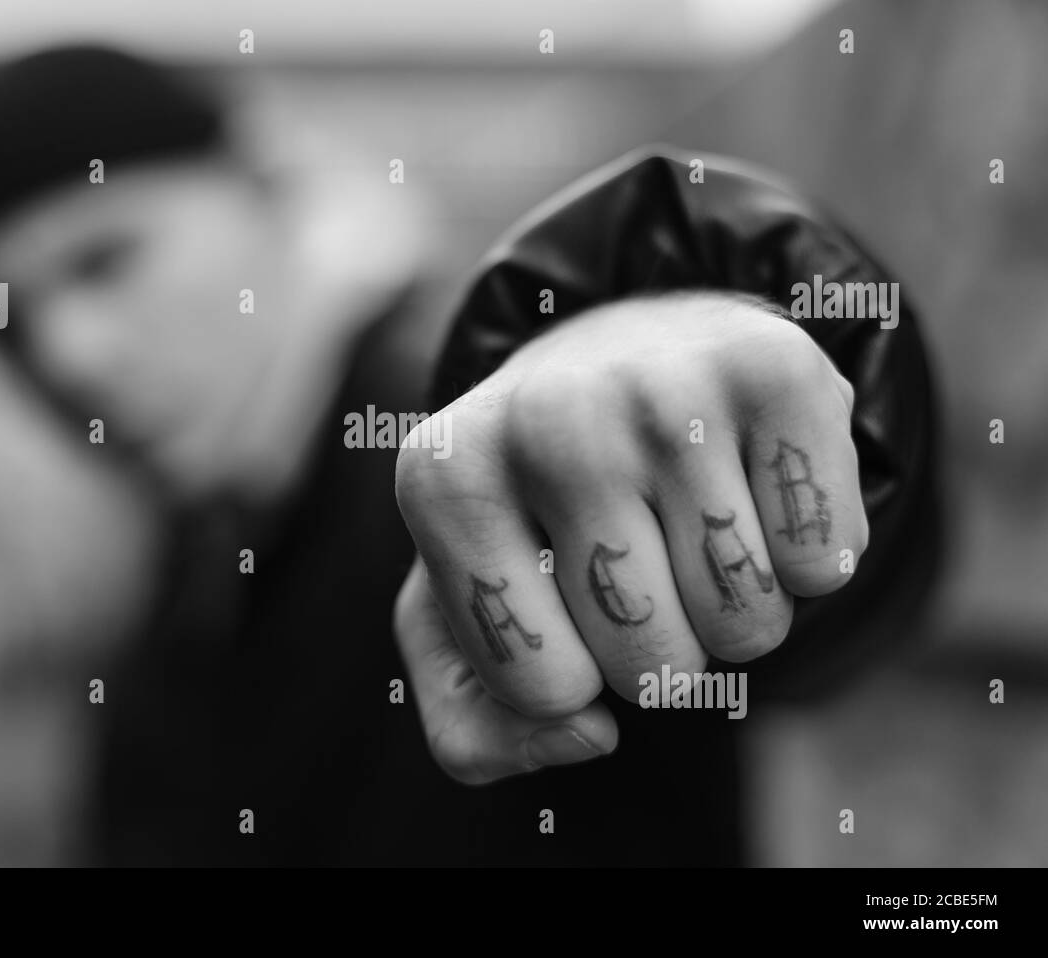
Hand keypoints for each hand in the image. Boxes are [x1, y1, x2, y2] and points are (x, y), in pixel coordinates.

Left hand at [393, 292, 866, 783]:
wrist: (625, 363)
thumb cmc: (534, 515)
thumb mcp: (459, 628)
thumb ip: (474, 734)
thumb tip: (589, 736)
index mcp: (446, 482)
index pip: (541, 686)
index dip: (569, 679)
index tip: (557, 599)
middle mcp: (545, 419)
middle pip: (650, 664)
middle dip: (661, 654)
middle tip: (640, 564)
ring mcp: (662, 385)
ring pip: (744, 620)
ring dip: (735, 612)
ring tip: (692, 527)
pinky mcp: (775, 369)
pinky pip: (822, 561)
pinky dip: (806, 561)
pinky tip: (755, 494)